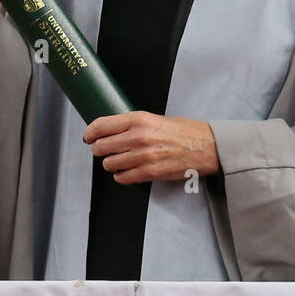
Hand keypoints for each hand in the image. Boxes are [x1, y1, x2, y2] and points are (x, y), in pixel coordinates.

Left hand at [84, 112, 219, 184]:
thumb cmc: (184, 131)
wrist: (206, 147)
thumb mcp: (155, 118)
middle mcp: (138, 137)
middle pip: (101, 146)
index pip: (101, 126)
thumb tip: (110, 130)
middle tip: (105, 150)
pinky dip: (121, 176)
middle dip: (100, 149)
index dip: (90, 133)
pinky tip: (128, 171)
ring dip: (111, 164)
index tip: (88, 137)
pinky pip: (123, 178)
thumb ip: (132, 124)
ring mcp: (143, 156)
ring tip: (120, 160)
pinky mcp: (150, 172)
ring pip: (110, 164)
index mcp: (139, 119)